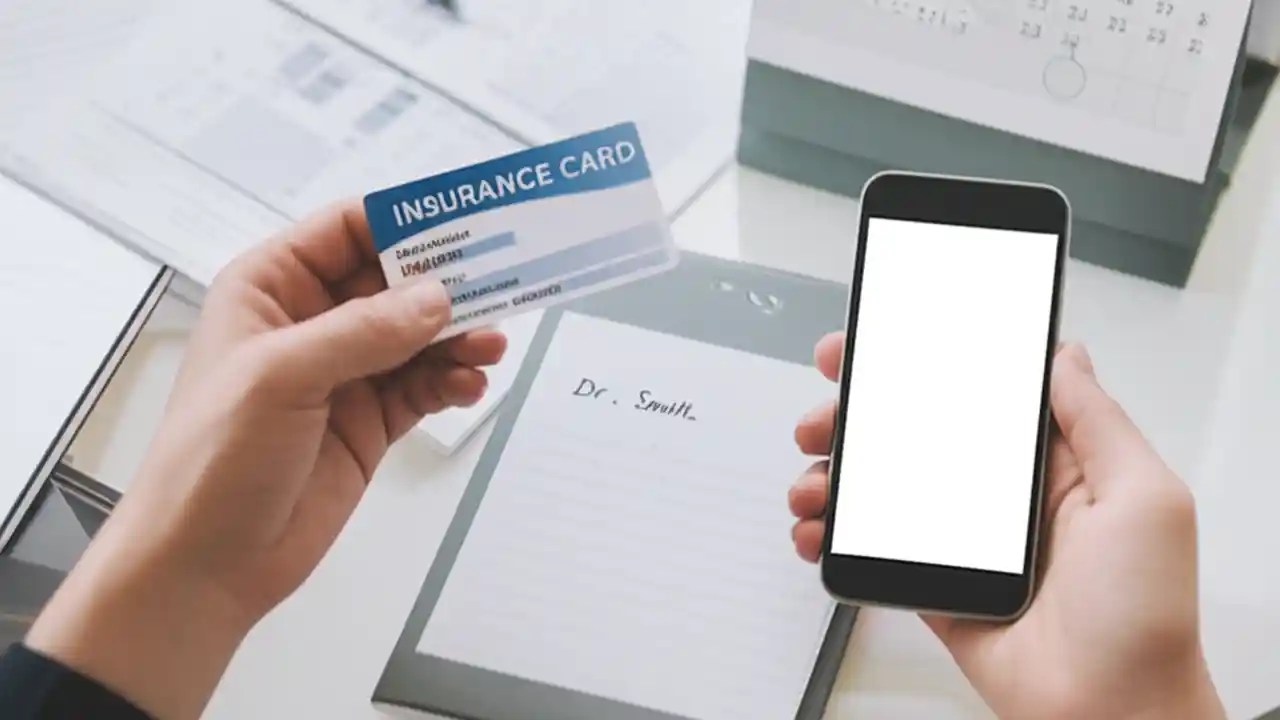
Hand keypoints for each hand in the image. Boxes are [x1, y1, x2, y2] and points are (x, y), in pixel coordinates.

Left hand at [27, 201, 505, 718]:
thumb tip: (438, 297)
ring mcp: (344, 374)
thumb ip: (364, 331)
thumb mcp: (281, 375)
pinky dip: (452, 381)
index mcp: (271, 288)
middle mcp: (311, 322)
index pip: (347, 231)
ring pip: (417, 336)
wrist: (206, 564)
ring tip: (491, 347)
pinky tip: (469, 386)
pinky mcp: (370, 423)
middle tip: (503, 282)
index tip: (466, 222)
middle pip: (394, 282)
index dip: (405, 223)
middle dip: (445, 282)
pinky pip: (424, 386)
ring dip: (457, 336)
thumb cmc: (216, 457)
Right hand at [789, 336, 1223, 719]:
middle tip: (824, 418)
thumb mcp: (1144, 498)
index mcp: (1052, 464)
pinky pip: (873, 550)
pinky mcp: (935, 582)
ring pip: (882, 490)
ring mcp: (963, 541)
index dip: (922, 366)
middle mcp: (1001, 496)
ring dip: (834, 477)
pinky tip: (816, 530)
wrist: (1107, 711)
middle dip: (857, 419)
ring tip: (813, 484)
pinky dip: (832, 536)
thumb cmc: (1144, 615)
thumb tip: (1065, 357)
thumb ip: (1098, 422)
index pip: (976, 397)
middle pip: (912, 436)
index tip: (874, 347)